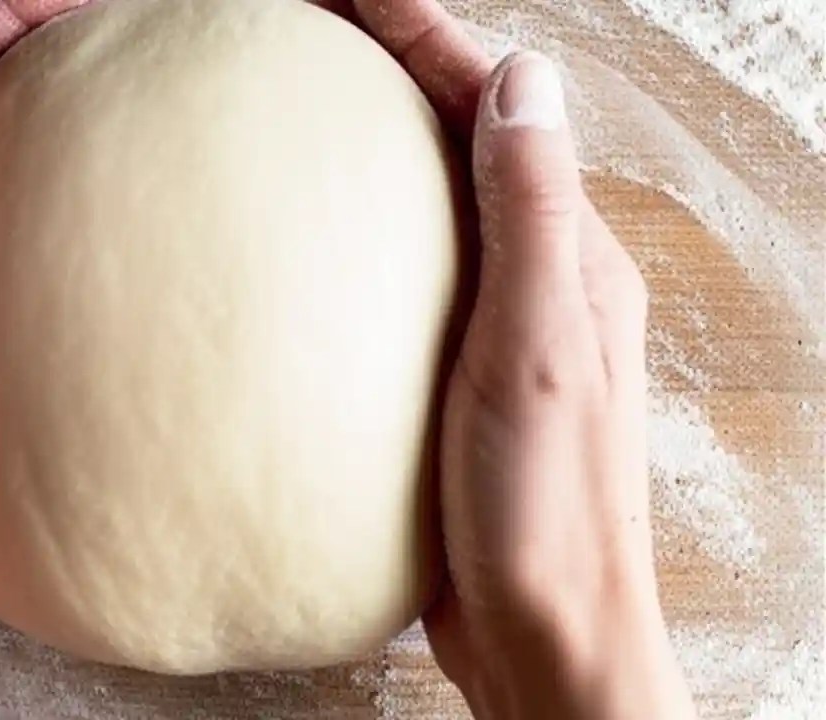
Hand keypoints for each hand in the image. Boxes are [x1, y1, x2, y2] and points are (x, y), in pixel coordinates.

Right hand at [352, 2, 694, 717]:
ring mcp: (496, 321)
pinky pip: (406, 268)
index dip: (422, 34)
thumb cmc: (547, 507)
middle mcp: (539, 272)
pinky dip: (359, 227)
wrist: (548, 631)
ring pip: (431, 197)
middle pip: (462, 133)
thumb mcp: (540, 350)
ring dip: (378, 136)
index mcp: (566, 250)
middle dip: (395, 63)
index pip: (490, 106)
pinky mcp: (457, 370)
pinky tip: (309, 237)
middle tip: (313, 25)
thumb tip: (523, 75)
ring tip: (308, 97)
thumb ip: (532, 214)